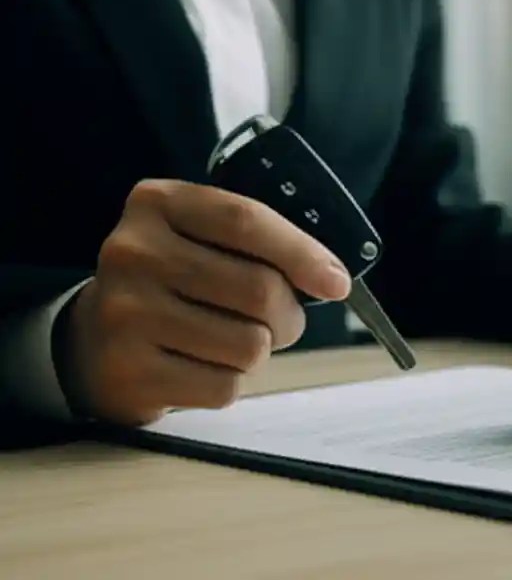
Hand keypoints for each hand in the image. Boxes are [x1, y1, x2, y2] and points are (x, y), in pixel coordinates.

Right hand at [64, 179, 350, 424]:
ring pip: (249, 344)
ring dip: (259, 351)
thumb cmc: (175, 283)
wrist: (94, 340)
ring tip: (232, 341)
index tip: (336, 283)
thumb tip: (331, 279)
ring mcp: (125, 313)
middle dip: (288, 315)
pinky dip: (229, 382)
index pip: (247, 221)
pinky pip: (224, 386)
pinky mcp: (128, 371)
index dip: (303, 254)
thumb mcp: (204, 239)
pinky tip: (200, 367)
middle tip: (280, 322)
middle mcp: (132, 252)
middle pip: (258, 288)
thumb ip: (261, 244)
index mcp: (158, 204)